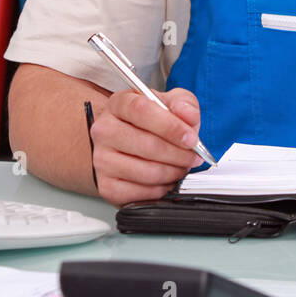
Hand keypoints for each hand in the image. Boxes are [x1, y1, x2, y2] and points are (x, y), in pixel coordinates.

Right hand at [89, 87, 204, 205]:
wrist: (128, 144)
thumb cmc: (150, 123)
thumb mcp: (170, 104)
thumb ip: (183, 104)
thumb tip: (188, 115)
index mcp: (119, 104)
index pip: (141, 110)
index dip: (171, 126)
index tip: (191, 139)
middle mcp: (104, 130)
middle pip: (147, 144)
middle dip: (179, 154)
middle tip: (193, 157)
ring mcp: (101, 159)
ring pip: (147, 171)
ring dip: (173, 172)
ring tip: (182, 167)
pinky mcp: (107, 186)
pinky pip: (141, 192)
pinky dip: (161, 189)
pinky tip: (166, 179)